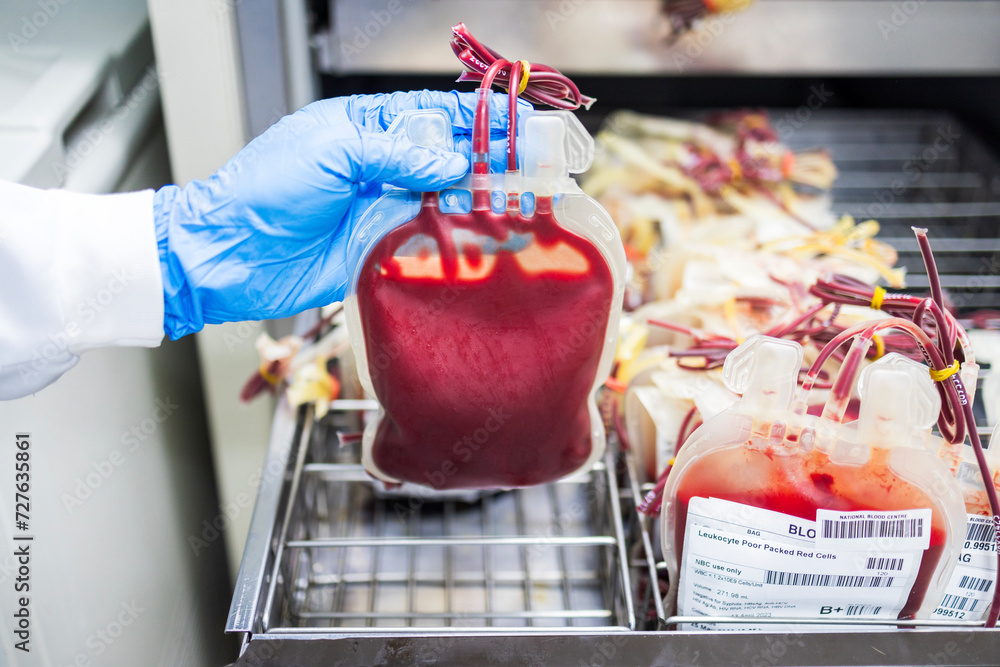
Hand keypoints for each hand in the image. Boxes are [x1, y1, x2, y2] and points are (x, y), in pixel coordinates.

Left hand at [154, 89, 530, 337]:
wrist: (230, 253)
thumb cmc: (263, 190)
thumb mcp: (330, 151)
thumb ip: (394, 152)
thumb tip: (451, 162)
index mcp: (368, 127)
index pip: (438, 116)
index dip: (483, 118)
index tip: (524, 120)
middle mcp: (384, 166)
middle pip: (453, 159)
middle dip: (498, 159)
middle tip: (543, 164)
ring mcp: (387, 208)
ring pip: (450, 200)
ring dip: (488, 200)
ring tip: (531, 200)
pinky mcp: (386, 249)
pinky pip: (433, 240)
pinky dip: (464, 239)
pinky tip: (493, 238)